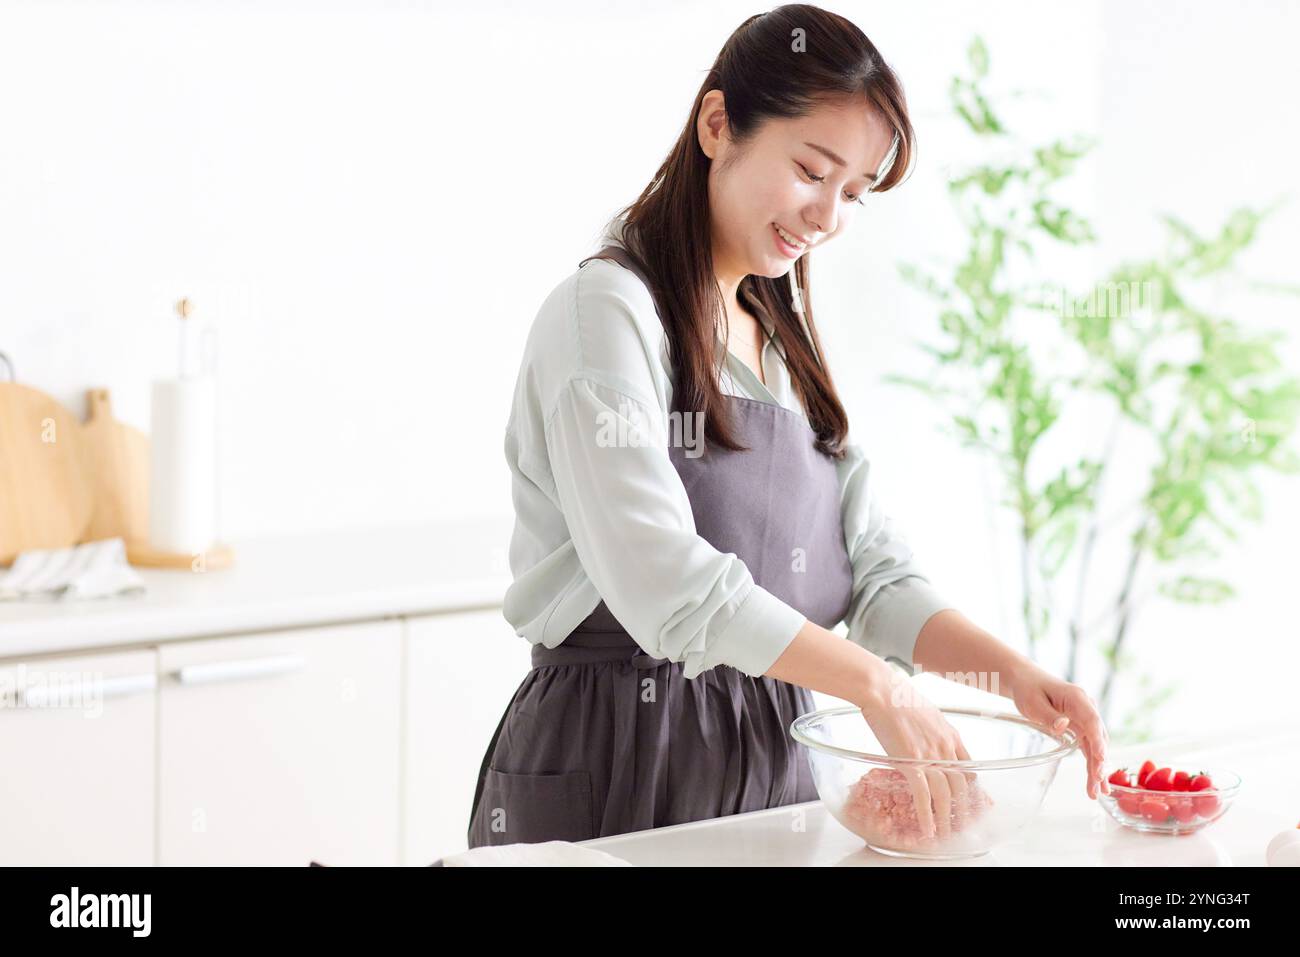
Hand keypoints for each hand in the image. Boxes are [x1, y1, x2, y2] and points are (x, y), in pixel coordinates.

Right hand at [858, 664, 977, 841]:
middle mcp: (946, 747)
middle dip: (961, 810)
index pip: (969, 768)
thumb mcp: (925, 711)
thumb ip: (932, 729)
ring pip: (945, 795)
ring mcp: (930, 755)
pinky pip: (923, 795)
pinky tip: (927, 828)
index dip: (969, 788)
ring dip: (945, 818)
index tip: (965, 800)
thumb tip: (925, 736)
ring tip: (943, 834)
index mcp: (951, 735)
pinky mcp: (911, 761)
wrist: (881, 689)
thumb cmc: (897, 694)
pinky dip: (926, 814)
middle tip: (958, 825)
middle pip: (960, 787)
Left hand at [1011, 664, 1109, 799]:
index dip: (1097, 741)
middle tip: (1098, 785)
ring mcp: (1085, 718)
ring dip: (1097, 768)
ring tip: (1097, 792)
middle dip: (1099, 763)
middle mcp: (1086, 708)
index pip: (1092, 721)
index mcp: (1077, 698)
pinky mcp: (1081, 727)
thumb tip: (1064, 726)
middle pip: (1097, 738)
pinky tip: (1095, 780)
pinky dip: (1092, 763)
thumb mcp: (1033, 702)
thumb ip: (1049, 715)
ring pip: (1095, 746)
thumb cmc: (1028, 689)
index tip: (1100, 759)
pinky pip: (1089, 747)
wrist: (1026, 681)